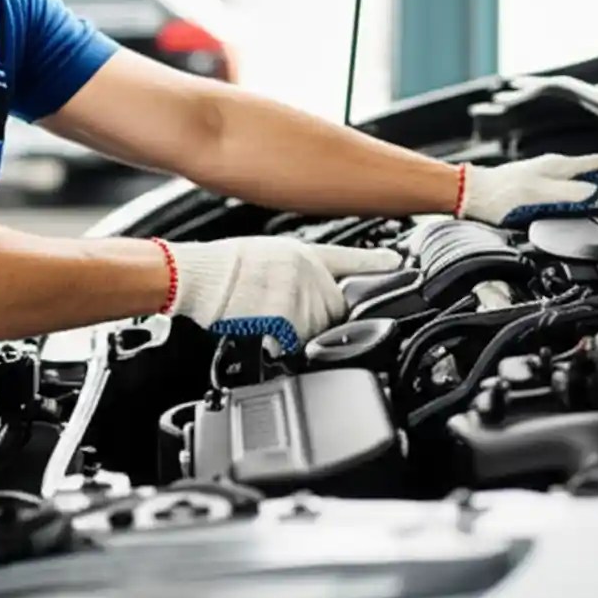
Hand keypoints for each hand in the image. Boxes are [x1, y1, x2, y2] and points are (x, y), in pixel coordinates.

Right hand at [158, 237, 401, 350]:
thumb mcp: (267, 254)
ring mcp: (299, 296)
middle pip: (337, 307)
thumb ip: (297, 270)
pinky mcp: (286, 318)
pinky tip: (267, 332)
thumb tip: (312, 289)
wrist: (197, 275)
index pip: (352, 259)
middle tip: (288, 313)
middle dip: (321, 316)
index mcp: (304, 253)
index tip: (400, 265)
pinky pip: (299, 342)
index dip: (379, 264)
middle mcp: (308, 272)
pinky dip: (286, 344)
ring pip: (320, 328)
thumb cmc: (222, 266)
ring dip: (303, 333)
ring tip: (271, 319)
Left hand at [455, 153, 597, 224]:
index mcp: (562, 167)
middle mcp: (557, 166)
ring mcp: (547, 174)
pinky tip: (588, 203)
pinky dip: (590, 192)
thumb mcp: (538, 199)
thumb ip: (570, 196)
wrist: (469, 193)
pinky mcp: (538, 184)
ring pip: (588, 176)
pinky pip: (574, 184)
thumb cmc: (497, 197)